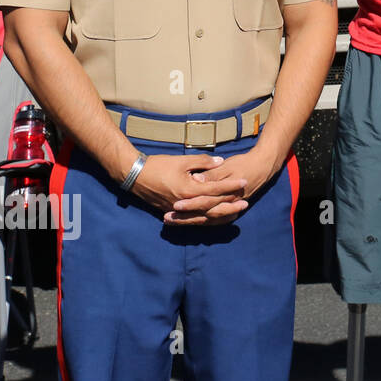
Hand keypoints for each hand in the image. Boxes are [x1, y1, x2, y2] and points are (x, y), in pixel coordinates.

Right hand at [128, 153, 248, 224]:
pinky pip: (193, 219)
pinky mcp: (173, 213)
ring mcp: (179, 210)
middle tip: (246, 203)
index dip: (231, 185)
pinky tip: (215, 218)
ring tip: (235, 213)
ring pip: (204, 217)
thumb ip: (203, 162)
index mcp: (189, 190)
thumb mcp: (182, 161)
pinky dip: (206, 219)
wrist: (134, 176)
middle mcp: (185, 204)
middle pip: (212, 208)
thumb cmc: (158, 165)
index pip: (215, 189)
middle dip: (230, 205)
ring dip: (220, 215)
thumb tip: (221, 161)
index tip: (244, 181)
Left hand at [169, 146, 279, 224]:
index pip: (205, 202)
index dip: (189, 205)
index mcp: (226, 193)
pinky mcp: (230, 208)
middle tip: (167, 218)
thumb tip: (197, 179)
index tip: (174, 206)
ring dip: (189, 221)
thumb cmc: (245, 163)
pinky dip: (200, 222)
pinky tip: (188, 222)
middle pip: (204, 215)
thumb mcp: (228, 165)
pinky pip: (214, 220)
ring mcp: (230, 208)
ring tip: (171, 221)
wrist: (264, 166)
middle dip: (185, 218)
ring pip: (207, 220)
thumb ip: (212, 173)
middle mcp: (228, 204)